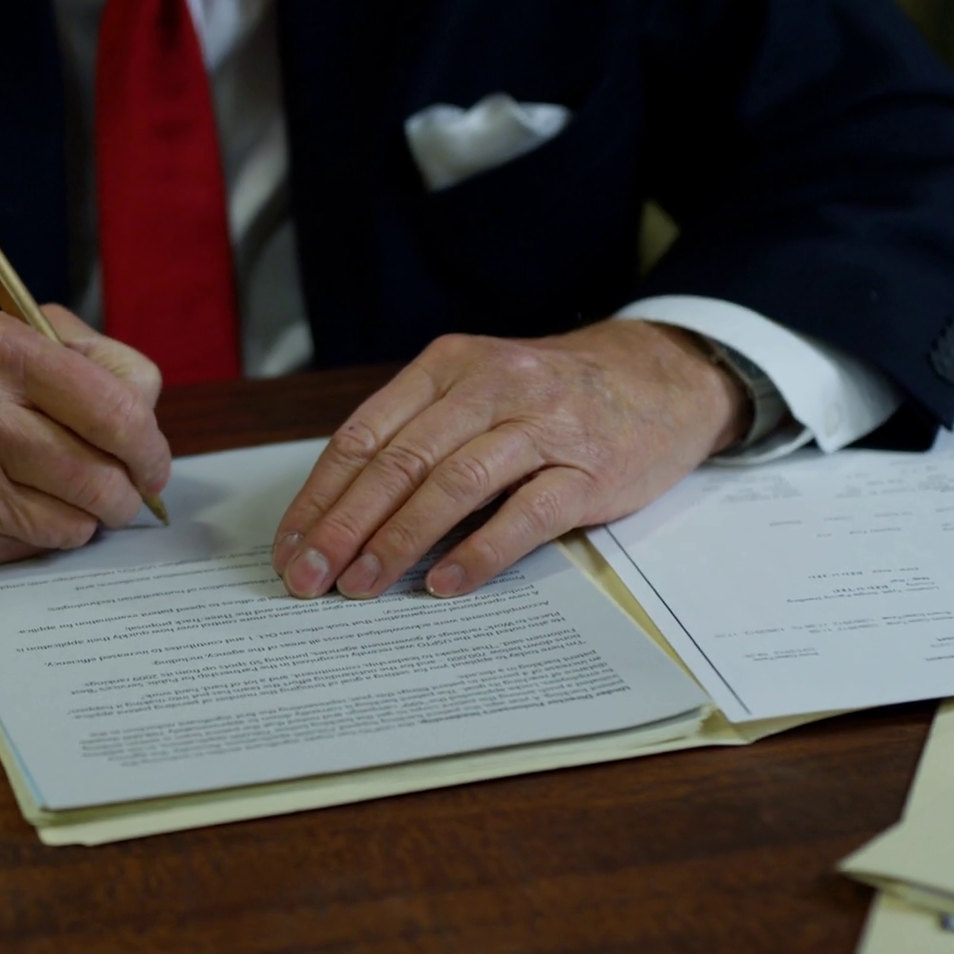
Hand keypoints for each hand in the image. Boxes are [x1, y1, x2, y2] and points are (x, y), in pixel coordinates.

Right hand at [0, 305, 169, 564]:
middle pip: (106, 472)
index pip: (120, 404)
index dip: (150, 442)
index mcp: (2, 346)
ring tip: (77, 498)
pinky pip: (39, 543)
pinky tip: (27, 509)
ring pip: (78, 518)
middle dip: (133, 491)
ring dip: (92, 516)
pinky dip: (50, 533)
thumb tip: (147, 410)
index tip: (150, 458)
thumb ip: (84, 356)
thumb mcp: (3, 334)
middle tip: (132, 491)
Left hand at [271, 319, 749, 598]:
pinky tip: (444, 584)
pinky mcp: (589, 469)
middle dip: (344, 526)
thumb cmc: (550, 398)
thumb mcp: (476, 389)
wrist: (662, 379)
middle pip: (399, 462)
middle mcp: (489, 387)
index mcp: (446, 366)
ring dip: (399, 541)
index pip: (364, 436)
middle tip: (310, 579)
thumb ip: (417, 436)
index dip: (320, 496)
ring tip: (362, 587)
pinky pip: (524, 514)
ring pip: (453, 484)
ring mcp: (542, 426)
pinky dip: (479, 552)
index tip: (290, 547)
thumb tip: (339, 517)